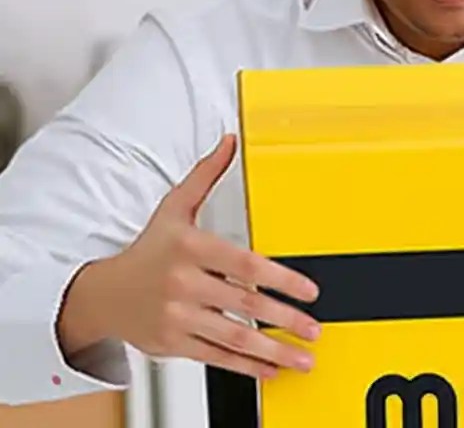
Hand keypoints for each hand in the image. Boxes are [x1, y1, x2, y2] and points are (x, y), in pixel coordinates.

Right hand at [58, 135, 320, 379]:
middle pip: (243, 305)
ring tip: (304, 358)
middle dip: (285, 320)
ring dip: (272, 350)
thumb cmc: (148, 251)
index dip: (281, 279)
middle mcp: (182, 284)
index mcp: (190, 248)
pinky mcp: (172, 343)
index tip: (310, 291)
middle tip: (315, 329)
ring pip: (232, 336)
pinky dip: (246, 366)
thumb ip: (206, 175)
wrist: (102, 295)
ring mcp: (176, 317)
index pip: (244, 265)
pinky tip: (272, 369)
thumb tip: (230, 141)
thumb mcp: (174, 208)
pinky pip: (216, 357)